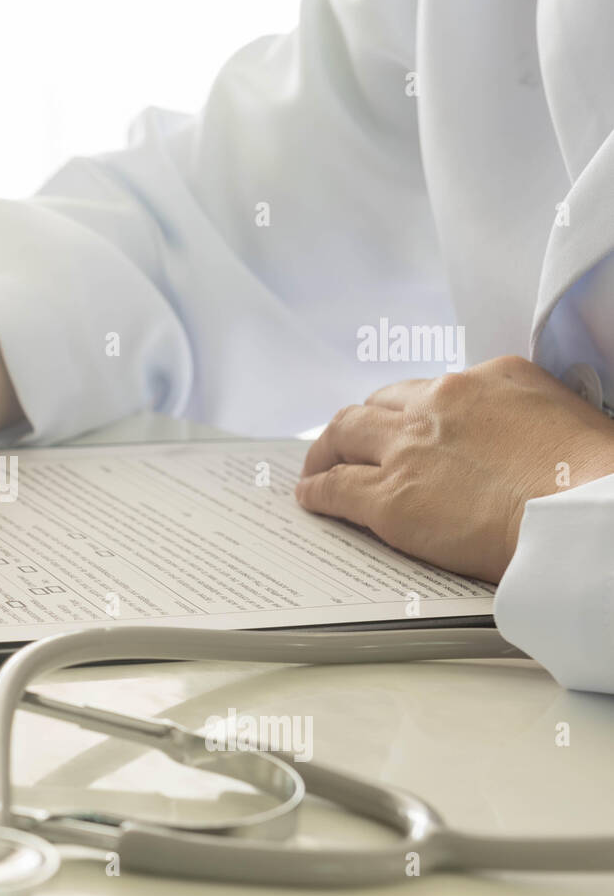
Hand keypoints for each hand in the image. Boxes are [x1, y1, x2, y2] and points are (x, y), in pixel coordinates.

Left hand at [295, 355, 613, 581]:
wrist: (585, 518)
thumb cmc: (595, 480)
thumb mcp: (565, 420)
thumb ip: (523, 422)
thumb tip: (518, 439)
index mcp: (493, 377)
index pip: (432, 389)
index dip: (409, 411)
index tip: (402, 423)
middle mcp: (442, 402)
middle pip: (378, 405)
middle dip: (358, 424)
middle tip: (346, 442)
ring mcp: (410, 448)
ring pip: (345, 435)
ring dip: (325, 451)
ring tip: (316, 468)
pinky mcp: (390, 497)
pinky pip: (335, 488)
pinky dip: (317, 491)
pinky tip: (310, 499)